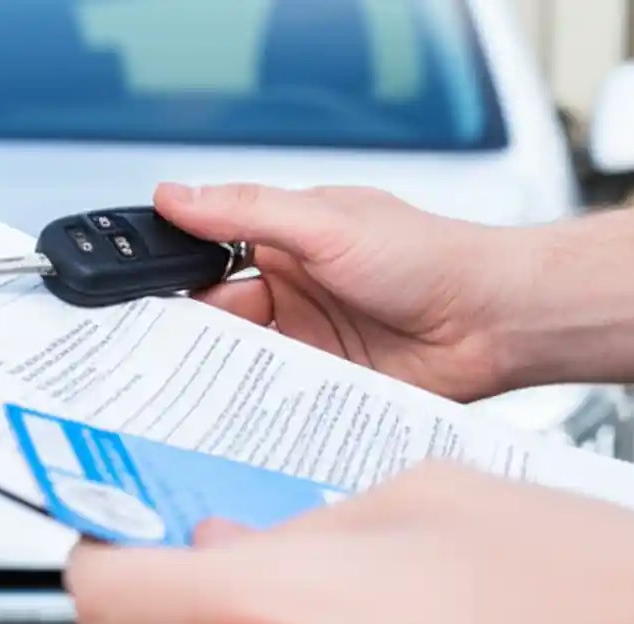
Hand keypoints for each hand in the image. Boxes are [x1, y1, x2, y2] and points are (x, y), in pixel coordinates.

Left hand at [67, 464, 633, 623]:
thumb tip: (222, 548)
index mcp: (270, 612)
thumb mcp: (418, 499)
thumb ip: (295, 526)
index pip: (102, 595)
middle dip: (187, 611)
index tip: (128, 546)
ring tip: (322, 623)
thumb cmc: (577, 588)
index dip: (109, 559)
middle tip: (244, 572)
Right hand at [156, 183, 633, 398]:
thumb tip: (175, 194)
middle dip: (189, 341)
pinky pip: (282, 399)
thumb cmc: (430, 255)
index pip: (209, 261)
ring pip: (245, 365)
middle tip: (152, 363)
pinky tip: (237, 420)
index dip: (173, 283)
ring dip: (222, 379)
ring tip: (184, 398)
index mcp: (286, 241)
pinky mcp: (332, 384)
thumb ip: (245, 211)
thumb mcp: (326, 222)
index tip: (137, 306)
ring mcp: (312, 341)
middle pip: (220, 322)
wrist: (497, 318)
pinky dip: (259, 410)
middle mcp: (294, 292)